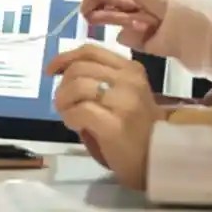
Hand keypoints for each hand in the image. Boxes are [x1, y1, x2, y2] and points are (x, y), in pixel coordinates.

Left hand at [47, 45, 165, 190]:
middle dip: (62, 85)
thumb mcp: (124, 93)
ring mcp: (124, 102)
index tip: (51, 70)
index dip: (65, 58)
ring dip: (63, 100)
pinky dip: (70, 116)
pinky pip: (79, 110)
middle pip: (79, 68)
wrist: (160, 159)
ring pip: (77, 86)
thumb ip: (101, 78)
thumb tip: (64, 73)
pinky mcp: (114, 125)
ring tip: (68, 114)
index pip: (90, 51)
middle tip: (62, 103)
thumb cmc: (138, 128)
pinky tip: (74, 125)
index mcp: (131, 69)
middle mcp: (129, 80)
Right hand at [80, 0, 172, 49]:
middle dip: (95, 4)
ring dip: (110, 16)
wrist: (180, 21)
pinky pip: (124, 36)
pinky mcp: (136, 39)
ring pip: (109, 17)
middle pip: (100, 1)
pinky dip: (130, 31)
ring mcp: (131, 20)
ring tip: (110, 18)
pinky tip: (142, 27)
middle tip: (89, 11)